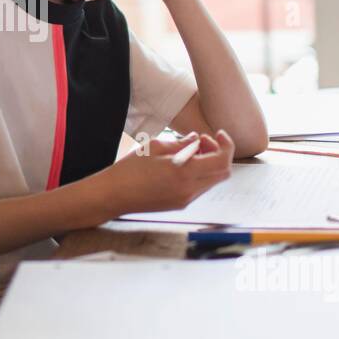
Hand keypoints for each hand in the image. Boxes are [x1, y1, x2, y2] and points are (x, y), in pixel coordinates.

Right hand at [95, 130, 234, 217]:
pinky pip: (200, 188)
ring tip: (190, 151)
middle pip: (223, 173)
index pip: (222, 160)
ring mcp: (186, 200)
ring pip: (213, 181)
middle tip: (202, 141)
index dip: (226, 145)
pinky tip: (183, 164)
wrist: (113, 195)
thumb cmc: (129, 169)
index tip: (219, 134)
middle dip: (219, 154)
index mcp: (184, 172)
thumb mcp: (155, 147)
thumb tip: (196, 139)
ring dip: (210, 164)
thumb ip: (181, 143)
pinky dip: (200, 174)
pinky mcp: (180, 205)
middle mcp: (190, 190)